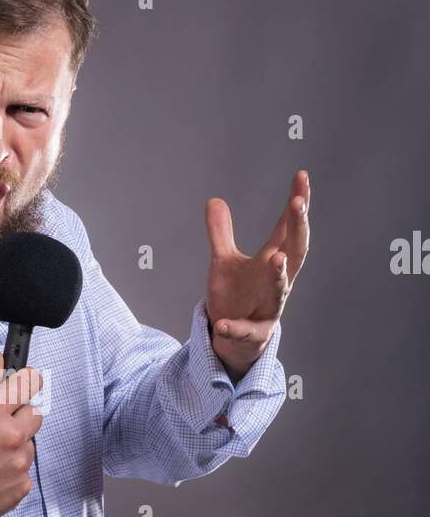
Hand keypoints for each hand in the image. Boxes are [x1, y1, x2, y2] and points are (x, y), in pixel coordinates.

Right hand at [0, 350, 43, 516]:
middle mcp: (11, 436)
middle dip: (20, 416)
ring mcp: (19, 463)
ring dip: (16, 444)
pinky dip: (13, 469)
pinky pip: (25, 470)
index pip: (29, 382)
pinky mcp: (22, 485)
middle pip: (35, 413)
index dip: (27, 380)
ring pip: (30, 443)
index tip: (23, 383)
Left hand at [204, 169, 310, 378]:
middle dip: (298, 229)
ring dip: (278, 275)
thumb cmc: (237, 297)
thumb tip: (214, 200)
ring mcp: (269, 309)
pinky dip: (234, 328)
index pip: (289, 229)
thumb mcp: (224, 262)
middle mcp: (277, 283)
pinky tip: (221, 323)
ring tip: (277, 257)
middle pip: (295, 253)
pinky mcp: (254, 334)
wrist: (234, 340)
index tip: (301, 176)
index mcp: (273, 262)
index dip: (297, 203)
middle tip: (298, 203)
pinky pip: (245, 331)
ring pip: (279, 292)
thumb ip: (221, 233)